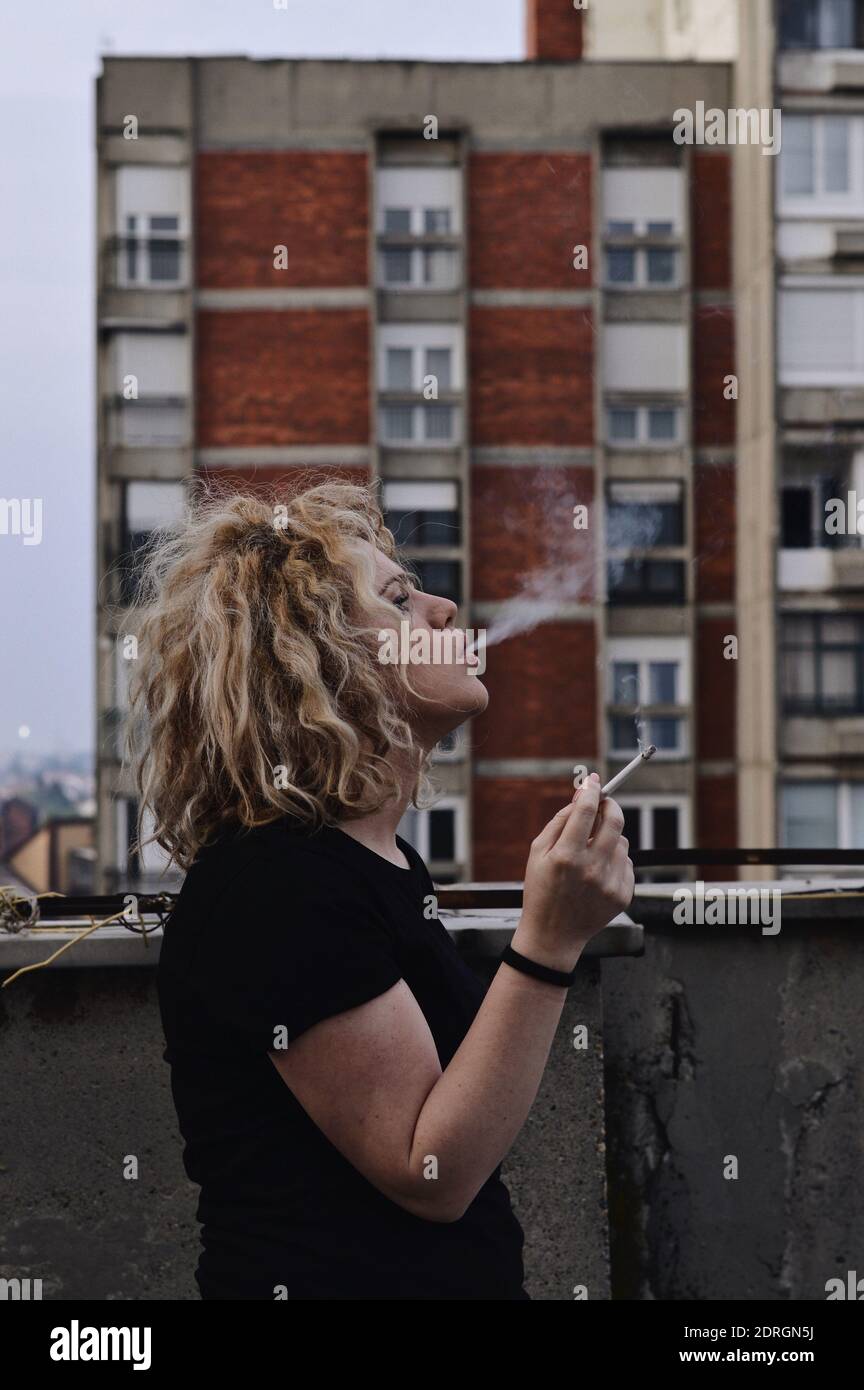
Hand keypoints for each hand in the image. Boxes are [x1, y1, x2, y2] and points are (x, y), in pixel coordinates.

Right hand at [514, 774, 633, 970]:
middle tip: (602, 804)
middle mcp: (591, 868)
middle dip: (609, 805)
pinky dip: (614, 861)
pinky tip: (597, 875)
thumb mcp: (537, 853)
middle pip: (614, 820)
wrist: (553, 935)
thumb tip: (580, 797)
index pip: (586, 810)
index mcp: (566, 856)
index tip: (593, 780)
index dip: (592, 790)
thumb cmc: (541, 890)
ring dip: (609, 838)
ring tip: (591, 854)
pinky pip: (626, 863)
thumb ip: (559, 822)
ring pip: (621, 841)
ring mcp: (610, 883)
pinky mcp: (623, 895)